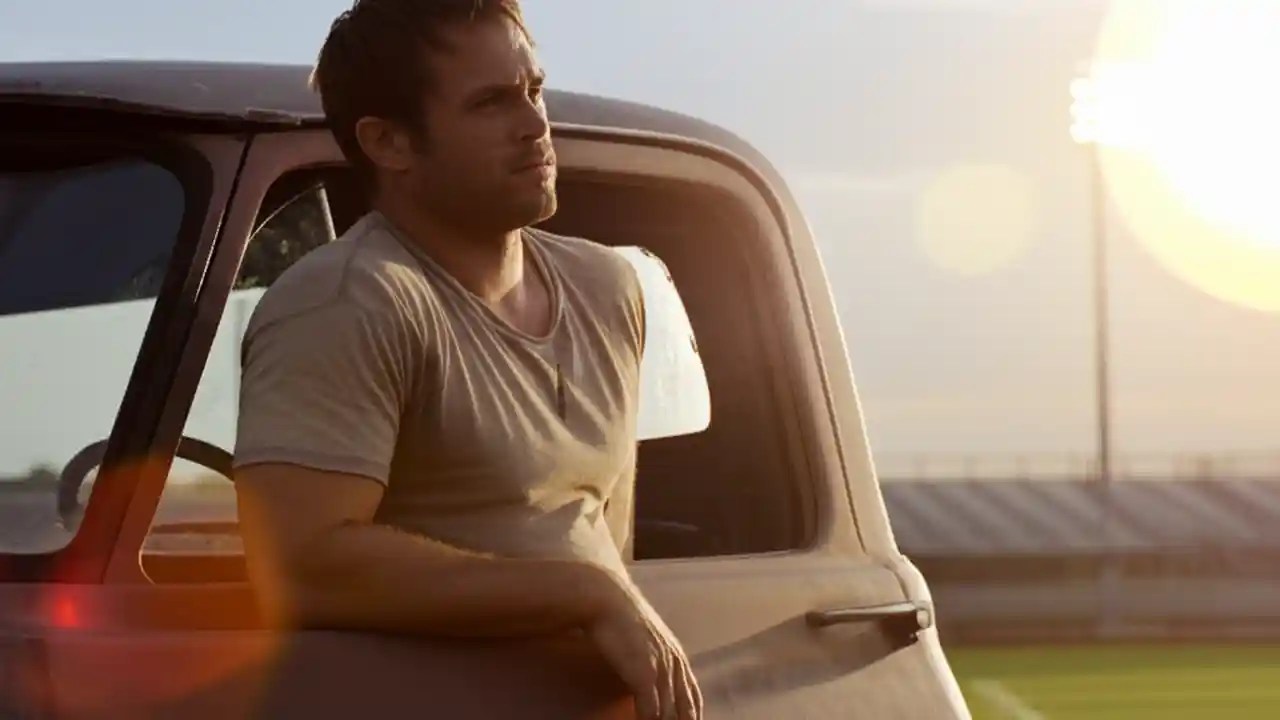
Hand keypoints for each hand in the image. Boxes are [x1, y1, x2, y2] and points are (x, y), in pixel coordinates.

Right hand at [586, 573, 702, 719]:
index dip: (693, 718)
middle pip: (686, 711)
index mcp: (678, 660)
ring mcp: (662, 669)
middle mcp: (675, 666)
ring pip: (670, 714)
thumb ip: (655, 660)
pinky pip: (651, 709)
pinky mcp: (644, 673)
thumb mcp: (646, 641)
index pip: (693, 700)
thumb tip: (652, 683)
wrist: (607, 598)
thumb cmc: (621, 620)